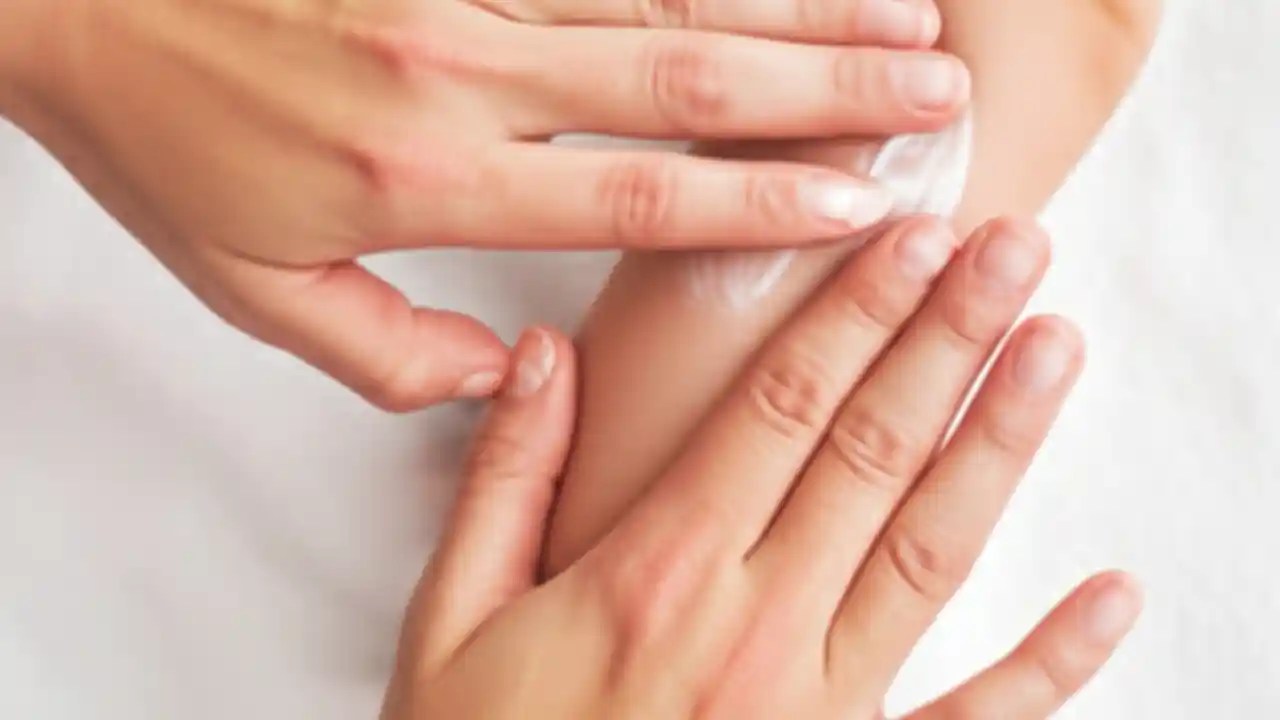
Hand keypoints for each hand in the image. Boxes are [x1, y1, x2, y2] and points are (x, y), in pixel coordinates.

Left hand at [0, 0, 967, 410]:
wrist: (64, 0)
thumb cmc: (164, 140)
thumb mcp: (258, 289)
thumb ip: (391, 353)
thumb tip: (505, 377)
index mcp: (425, 178)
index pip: (635, 197)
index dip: (760, 204)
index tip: (859, 206)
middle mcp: (461, 69)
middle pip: (682, 81)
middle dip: (827, 89)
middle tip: (937, 93)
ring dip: (791, 8)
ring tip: (903, 17)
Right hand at [382, 216, 1139, 717]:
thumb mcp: (454, 620)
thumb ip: (506, 482)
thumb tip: (544, 358)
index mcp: (658, 576)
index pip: (778, 409)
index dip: (852, 313)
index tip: (908, 237)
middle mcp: (754, 627)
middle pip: (871, 452)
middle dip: (946, 338)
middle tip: (1008, 249)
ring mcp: (818, 706)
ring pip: (930, 550)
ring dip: (999, 442)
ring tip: (1051, 352)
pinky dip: (1050, 661)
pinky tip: (1107, 598)